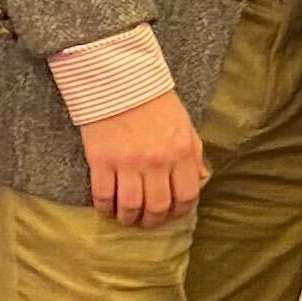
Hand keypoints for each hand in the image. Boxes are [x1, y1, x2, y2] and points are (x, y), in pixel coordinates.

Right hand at [82, 87, 206, 225]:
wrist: (119, 79)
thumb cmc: (154, 102)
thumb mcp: (184, 125)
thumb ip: (194, 154)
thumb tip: (199, 179)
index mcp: (181, 152)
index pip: (187, 196)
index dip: (179, 212)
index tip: (171, 214)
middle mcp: (157, 162)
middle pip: (158, 206)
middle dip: (152, 220)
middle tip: (146, 221)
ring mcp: (128, 163)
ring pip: (130, 206)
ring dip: (128, 218)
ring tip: (126, 218)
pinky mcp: (101, 160)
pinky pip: (103, 195)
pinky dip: (105, 207)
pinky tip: (106, 207)